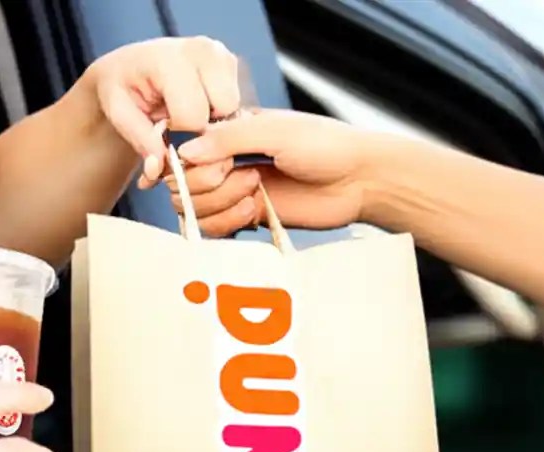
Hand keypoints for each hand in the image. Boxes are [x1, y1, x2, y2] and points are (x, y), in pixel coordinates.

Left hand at [84, 36, 241, 187]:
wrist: (130, 64)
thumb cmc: (122, 85)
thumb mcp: (117, 112)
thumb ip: (140, 141)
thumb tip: (158, 169)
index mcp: (171, 59)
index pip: (193, 117)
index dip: (179, 136)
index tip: (163, 132)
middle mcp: (205, 50)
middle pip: (223, 112)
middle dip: (202, 129)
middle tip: (176, 126)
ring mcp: (222, 55)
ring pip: (234, 111)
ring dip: (212, 123)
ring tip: (184, 115)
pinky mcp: (232, 64)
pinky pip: (236, 106)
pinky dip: (218, 115)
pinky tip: (196, 108)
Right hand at [167, 109, 379, 236]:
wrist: (360, 181)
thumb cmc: (326, 146)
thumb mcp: (275, 132)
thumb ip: (227, 139)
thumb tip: (185, 152)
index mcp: (230, 132)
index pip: (183, 149)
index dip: (191, 163)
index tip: (221, 163)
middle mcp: (226, 160)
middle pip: (183, 183)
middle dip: (209, 185)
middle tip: (248, 177)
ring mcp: (234, 190)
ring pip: (194, 208)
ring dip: (222, 204)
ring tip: (256, 193)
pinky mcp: (245, 216)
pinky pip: (213, 228)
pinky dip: (229, 223)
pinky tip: (256, 212)